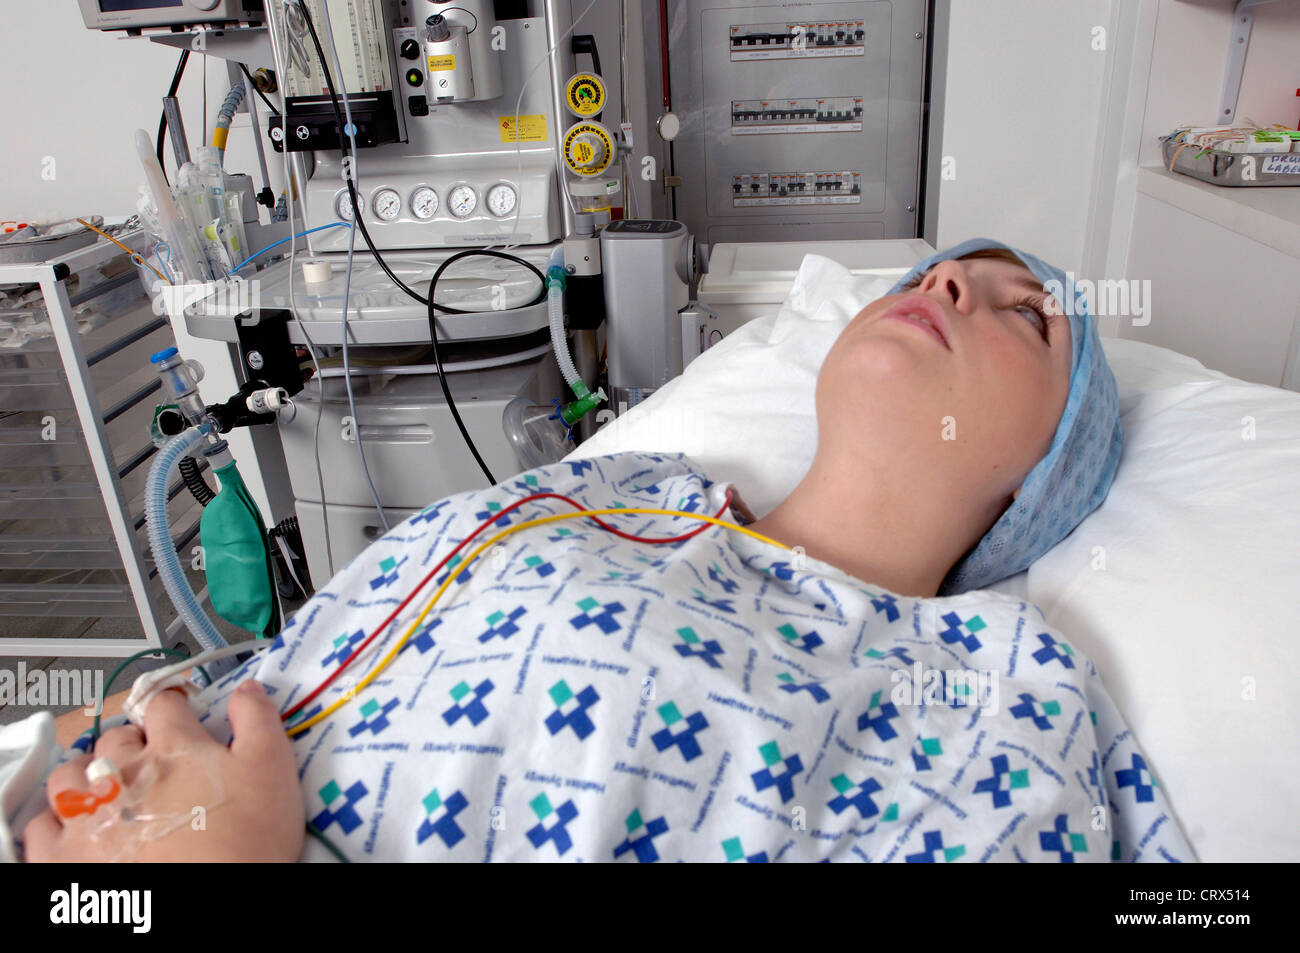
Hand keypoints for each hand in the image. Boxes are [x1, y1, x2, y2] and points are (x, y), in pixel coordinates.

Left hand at [24, 680, 304, 862]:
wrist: (215, 908)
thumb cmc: (246, 843)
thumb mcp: (272, 770)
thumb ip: (258, 720)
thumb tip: (245, 690)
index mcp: (173, 747)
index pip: (164, 705)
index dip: (174, 706)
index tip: (179, 714)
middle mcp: (124, 772)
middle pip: (115, 738)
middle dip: (132, 742)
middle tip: (152, 761)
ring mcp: (90, 813)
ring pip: (70, 775)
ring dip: (88, 774)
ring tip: (109, 790)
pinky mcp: (64, 855)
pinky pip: (43, 826)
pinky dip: (58, 820)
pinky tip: (78, 827)